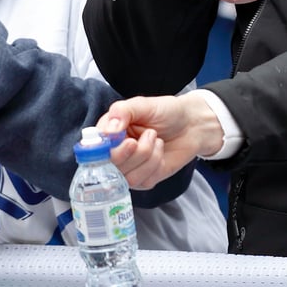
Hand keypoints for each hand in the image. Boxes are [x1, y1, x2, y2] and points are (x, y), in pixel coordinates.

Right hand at [98, 95, 224, 188]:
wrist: (191, 125)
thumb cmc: (166, 112)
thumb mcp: (144, 105)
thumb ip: (123, 112)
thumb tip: (109, 129)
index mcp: (107, 133)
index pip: (95, 150)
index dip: (109, 150)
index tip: (129, 141)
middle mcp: (113, 153)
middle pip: (110, 167)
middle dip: (135, 152)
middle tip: (150, 134)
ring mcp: (127, 169)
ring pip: (128, 177)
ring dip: (148, 157)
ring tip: (157, 139)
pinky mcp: (142, 180)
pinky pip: (144, 181)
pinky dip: (156, 164)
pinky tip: (160, 151)